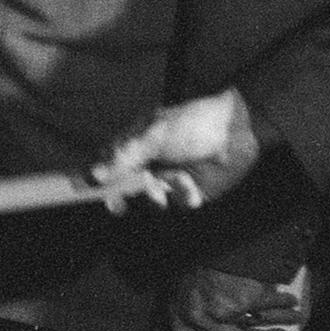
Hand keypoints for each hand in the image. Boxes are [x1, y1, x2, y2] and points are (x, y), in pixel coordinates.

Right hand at [96, 89, 259, 210]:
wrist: (235, 132)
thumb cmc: (192, 125)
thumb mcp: (154, 137)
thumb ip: (124, 157)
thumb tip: (94, 175)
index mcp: (136, 144)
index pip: (109, 164)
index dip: (101, 180)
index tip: (95, 193)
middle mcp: (150, 162)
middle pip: (127, 186)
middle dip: (126, 195)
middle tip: (120, 206)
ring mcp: (170, 177)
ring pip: (152, 198)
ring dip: (161, 193)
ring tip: (176, 181)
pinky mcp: (190, 192)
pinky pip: (179, 204)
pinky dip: (184, 197)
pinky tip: (193, 187)